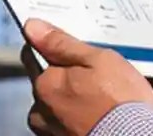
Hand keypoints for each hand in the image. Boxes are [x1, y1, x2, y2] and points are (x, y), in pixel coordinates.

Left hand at [21, 19, 152, 135]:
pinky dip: (81, 120)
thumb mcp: (98, 60)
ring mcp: (52, 134)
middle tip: (97, 77)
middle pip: (48, 85)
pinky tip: (102, 117)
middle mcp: (41, 112)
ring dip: (73, 103)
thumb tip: (32, 27)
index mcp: (45, 85)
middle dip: (65, 79)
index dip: (53, 49)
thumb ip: (62, 44)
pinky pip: (69, 126)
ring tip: (104, 101)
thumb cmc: (120, 101)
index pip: (33, 56)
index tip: (72, 50)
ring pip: (58, 108)